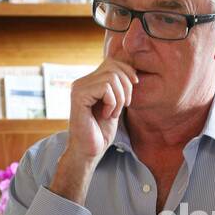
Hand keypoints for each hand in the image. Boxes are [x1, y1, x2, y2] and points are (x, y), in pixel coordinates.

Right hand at [49, 59, 138, 204]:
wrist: (88, 152)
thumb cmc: (100, 132)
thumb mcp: (115, 105)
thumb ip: (119, 88)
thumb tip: (133, 71)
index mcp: (89, 82)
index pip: (112, 62)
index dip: (128, 71)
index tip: (135, 86)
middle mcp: (81, 82)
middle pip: (113, 67)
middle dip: (126, 87)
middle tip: (124, 105)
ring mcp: (78, 88)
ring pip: (112, 77)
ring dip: (120, 98)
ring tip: (113, 113)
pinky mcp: (78, 96)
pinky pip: (105, 88)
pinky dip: (113, 103)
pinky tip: (107, 115)